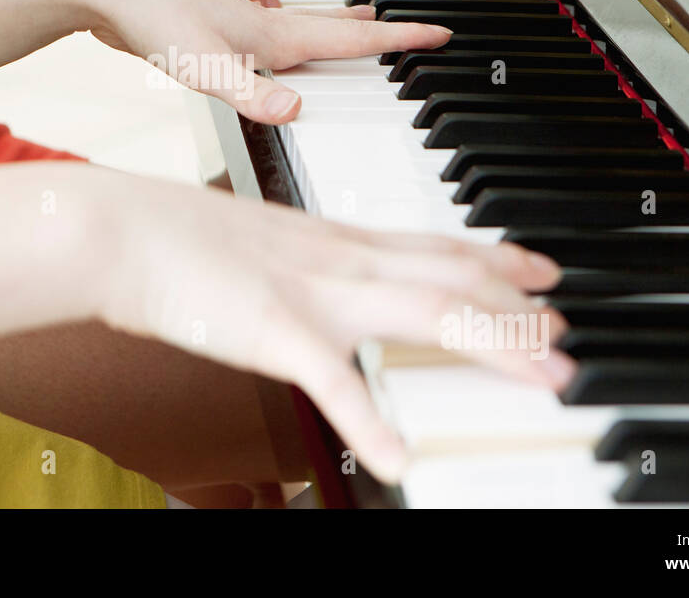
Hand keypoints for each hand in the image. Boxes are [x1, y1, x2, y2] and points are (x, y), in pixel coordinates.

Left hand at [69, 0, 443, 122]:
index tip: (441, 32)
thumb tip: (296, 111)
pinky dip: (287, 15)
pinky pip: (265, 13)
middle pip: (330, 24)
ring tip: (357, 21)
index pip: (348, 38)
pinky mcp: (208, 9)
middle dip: (372, 31)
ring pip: (299, 14)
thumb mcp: (202, 67)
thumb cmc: (148, 17)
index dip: (398, 38)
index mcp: (269, 33)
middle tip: (407, 29)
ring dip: (334, 19)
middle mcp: (258, 19)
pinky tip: (271, 22)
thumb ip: (250, 93)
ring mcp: (234, 12)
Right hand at [88, 169, 573, 484]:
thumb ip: (302, 260)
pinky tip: (402, 457)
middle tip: (566, 331)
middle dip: (518, 307)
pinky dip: (372, 421)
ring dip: (492, 345)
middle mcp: (338, 259)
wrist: (122, 230)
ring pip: (425, 314)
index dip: (495, 259)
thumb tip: (327, 282)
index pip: (433, 244)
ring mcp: (312, 293)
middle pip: (450, 278)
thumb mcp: (259, 239)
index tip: (540, 270)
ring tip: (544, 375)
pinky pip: (335, 383)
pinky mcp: (275, 331)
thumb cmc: (179, 236)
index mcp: (331, 238)